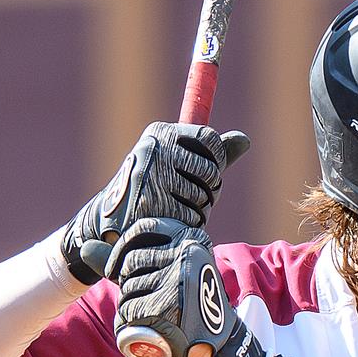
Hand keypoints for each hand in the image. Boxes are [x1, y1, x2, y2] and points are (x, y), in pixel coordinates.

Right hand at [60, 123, 250, 283]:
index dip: (217, 159)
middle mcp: (155, 150)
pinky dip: (189, 224)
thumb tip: (245, 140)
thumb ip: (212, 154)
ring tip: (177, 207)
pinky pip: (192, 217)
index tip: (207, 171)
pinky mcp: (152, 205)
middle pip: (210, 170)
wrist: (112, 219)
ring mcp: (152, 177)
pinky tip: (173, 221)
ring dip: (198, 209)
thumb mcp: (179, 163)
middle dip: (209, 188)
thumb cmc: (154, 188)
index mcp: (161, 133)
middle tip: (192, 195)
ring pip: (203, 196)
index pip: (210, 139)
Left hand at [111, 218, 264, 356]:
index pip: (143, 229)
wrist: (221, 344)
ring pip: (128, 288)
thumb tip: (84, 247)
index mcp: (191, 239)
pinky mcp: (169, 305)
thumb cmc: (189, 304)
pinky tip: (146, 326)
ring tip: (150, 314)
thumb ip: (127, 257)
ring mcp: (178, 279)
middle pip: (131, 262)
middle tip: (146, 299)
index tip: (118, 267)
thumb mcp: (169, 272)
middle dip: (127, 283)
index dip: (122, 247)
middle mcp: (187, 254)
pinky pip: (130, 310)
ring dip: (129, 304)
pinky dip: (129, 322)